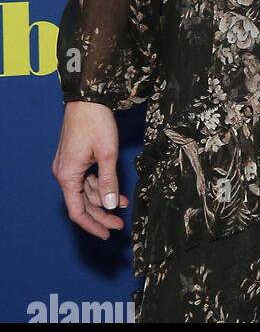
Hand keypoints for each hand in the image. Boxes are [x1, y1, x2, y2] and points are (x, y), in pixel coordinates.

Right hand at [53, 101, 129, 238]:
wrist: (88, 97)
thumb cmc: (96, 122)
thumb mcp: (107, 154)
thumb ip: (109, 181)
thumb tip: (111, 205)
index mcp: (68, 175)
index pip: (77, 211)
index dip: (93, 225)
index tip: (107, 234)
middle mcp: (64, 173)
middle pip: (82, 202)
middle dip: (101, 214)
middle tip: (119, 225)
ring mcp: (68, 165)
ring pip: (85, 191)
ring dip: (103, 198)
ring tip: (124, 204)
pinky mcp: (74, 157)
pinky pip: (86, 178)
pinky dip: (100, 185)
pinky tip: (115, 189)